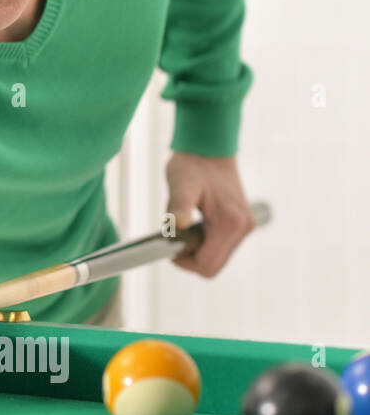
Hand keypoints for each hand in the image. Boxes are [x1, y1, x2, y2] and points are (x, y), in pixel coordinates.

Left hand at [165, 151, 255, 276]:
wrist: (209, 148)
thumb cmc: (192, 164)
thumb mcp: (180, 184)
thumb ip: (178, 207)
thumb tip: (176, 227)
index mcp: (231, 222)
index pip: (207, 265)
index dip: (184, 262)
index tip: (169, 245)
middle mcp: (244, 228)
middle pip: (213, 265)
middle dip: (189, 257)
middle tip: (173, 235)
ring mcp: (245, 227)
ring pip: (216, 257)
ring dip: (196, 248)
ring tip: (184, 225)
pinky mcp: (240, 224)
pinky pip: (219, 246)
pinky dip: (203, 242)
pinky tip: (193, 224)